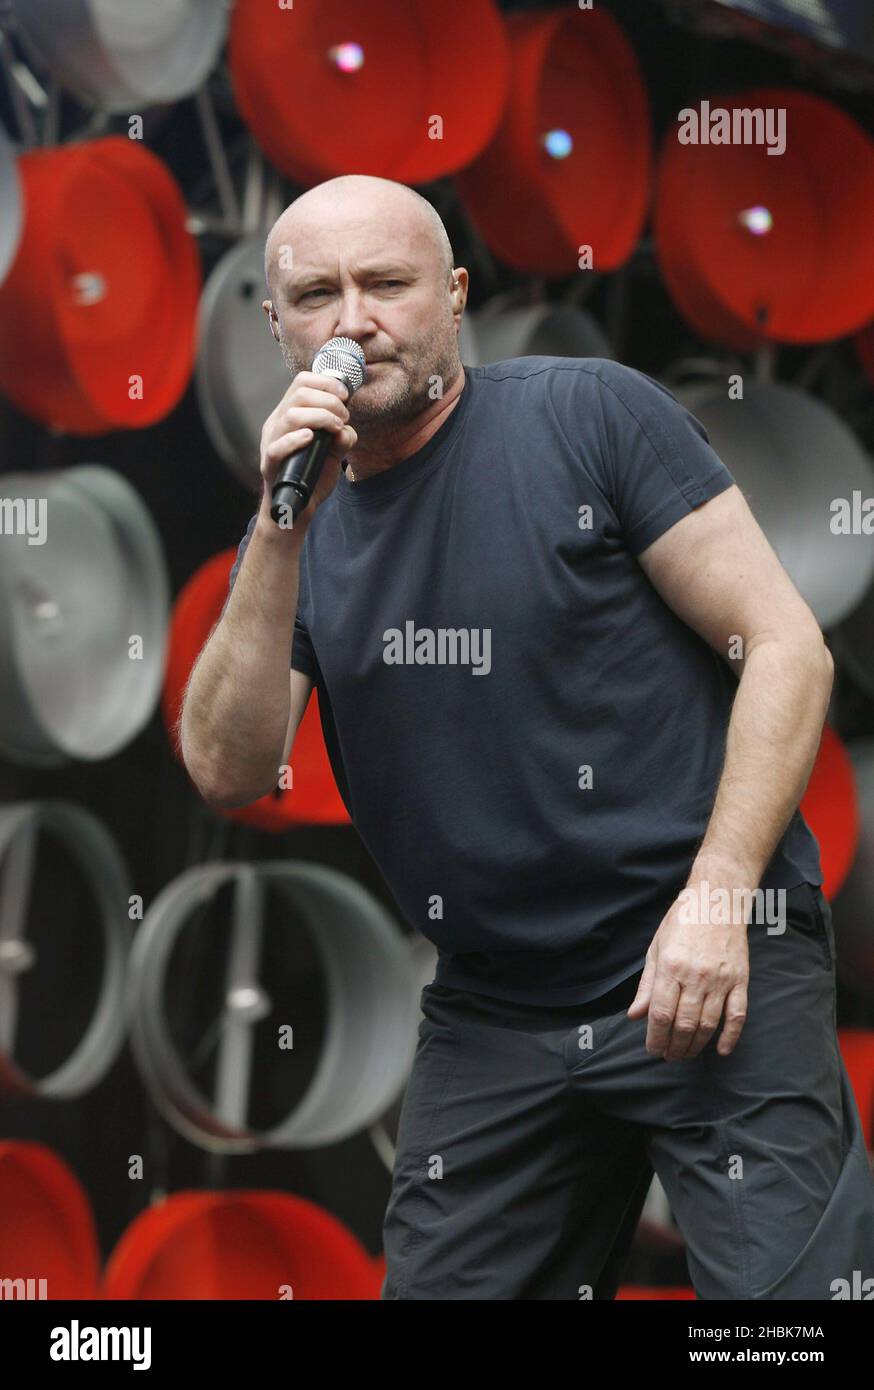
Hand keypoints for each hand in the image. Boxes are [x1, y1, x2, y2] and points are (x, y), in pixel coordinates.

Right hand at [258, 370, 357, 530]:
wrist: (298, 506)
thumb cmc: (313, 474)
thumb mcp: (334, 452)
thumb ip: (342, 438)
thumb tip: (347, 430)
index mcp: (290, 414)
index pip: (302, 382)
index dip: (326, 383)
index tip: (345, 396)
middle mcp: (278, 424)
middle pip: (300, 394)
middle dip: (329, 401)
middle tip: (343, 418)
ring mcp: (271, 443)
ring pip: (291, 415)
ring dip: (321, 417)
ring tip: (336, 428)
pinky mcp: (270, 465)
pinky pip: (276, 448)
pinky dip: (295, 439)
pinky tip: (311, 438)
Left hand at [626, 873, 749, 1060]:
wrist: (717, 900)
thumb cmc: (682, 922)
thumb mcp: (656, 949)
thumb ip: (647, 985)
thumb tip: (635, 1015)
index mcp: (671, 967)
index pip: (661, 1014)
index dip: (656, 1038)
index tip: (653, 1050)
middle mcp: (696, 976)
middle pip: (684, 1024)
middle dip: (674, 1047)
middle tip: (669, 1057)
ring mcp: (721, 979)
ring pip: (708, 1024)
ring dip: (696, 1045)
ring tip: (686, 1054)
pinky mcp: (740, 980)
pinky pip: (737, 1015)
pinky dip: (730, 1036)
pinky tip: (721, 1050)